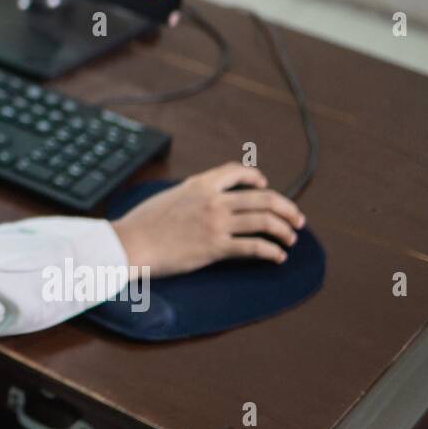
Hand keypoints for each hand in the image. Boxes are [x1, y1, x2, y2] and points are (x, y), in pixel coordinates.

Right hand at [111, 163, 305, 277]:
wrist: (130, 243)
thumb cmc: (142, 223)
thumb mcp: (168, 197)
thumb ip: (191, 194)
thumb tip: (203, 199)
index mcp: (200, 185)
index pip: (237, 172)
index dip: (257, 178)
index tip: (266, 186)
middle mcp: (213, 200)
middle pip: (263, 198)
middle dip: (287, 208)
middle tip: (297, 219)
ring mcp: (216, 223)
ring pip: (265, 222)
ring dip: (285, 230)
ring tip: (292, 238)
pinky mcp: (216, 247)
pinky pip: (254, 247)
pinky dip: (272, 252)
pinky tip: (278, 257)